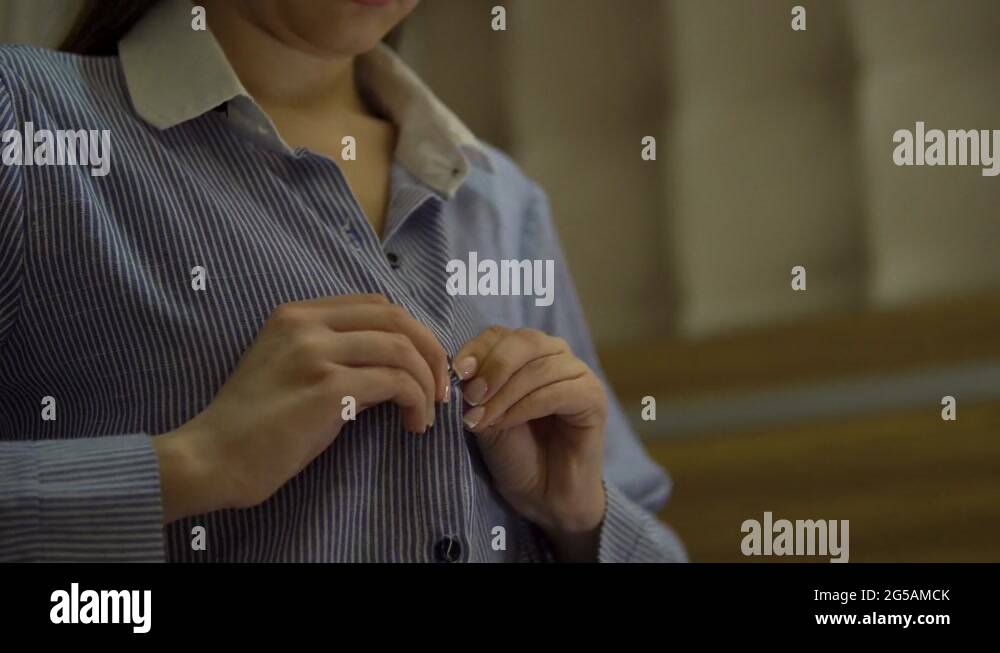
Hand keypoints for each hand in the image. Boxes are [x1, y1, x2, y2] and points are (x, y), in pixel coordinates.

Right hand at [153, 294, 448, 522]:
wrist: (212, 456)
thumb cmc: (253, 422)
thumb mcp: (287, 366)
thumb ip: (331, 351)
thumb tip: (391, 362)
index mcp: (296, 313)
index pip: (376, 304)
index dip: (412, 332)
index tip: (425, 366)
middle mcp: (306, 324)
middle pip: (397, 319)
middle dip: (430, 352)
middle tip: (440, 390)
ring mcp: (316, 354)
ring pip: (401, 350)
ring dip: (426, 384)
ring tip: (426, 415)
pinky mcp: (328, 389)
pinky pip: (395, 383)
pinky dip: (415, 402)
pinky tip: (413, 424)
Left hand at [454, 326, 607, 560]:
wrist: (542, 496)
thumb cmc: (514, 453)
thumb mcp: (485, 413)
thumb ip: (478, 387)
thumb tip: (462, 368)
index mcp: (530, 353)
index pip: (501, 334)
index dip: (477, 350)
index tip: (457, 374)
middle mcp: (557, 356)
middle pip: (524, 341)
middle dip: (493, 368)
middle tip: (471, 398)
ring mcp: (579, 375)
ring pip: (538, 367)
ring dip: (505, 394)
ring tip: (483, 420)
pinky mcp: (594, 398)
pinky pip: (557, 391)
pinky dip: (525, 407)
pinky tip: (506, 424)